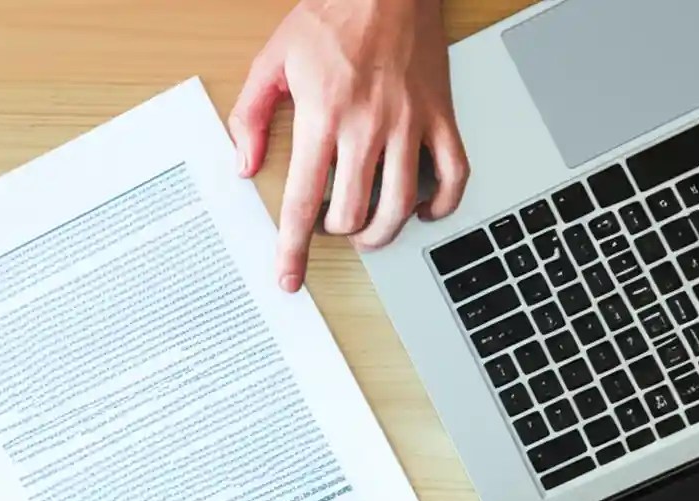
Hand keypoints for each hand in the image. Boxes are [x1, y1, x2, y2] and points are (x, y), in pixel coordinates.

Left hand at [230, 0, 468, 292]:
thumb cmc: (332, 15)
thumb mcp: (272, 61)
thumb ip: (250, 117)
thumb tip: (245, 166)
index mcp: (324, 116)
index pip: (305, 200)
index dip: (293, 248)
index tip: (289, 276)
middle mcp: (369, 125)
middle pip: (354, 213)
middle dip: (338, 233)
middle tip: (331, 227)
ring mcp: (410, 123)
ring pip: (401, 205)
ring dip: (382, 232)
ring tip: (369, 232)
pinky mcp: (441, 115)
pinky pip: (454, 174)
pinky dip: (441, 204)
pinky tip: (423, 210)